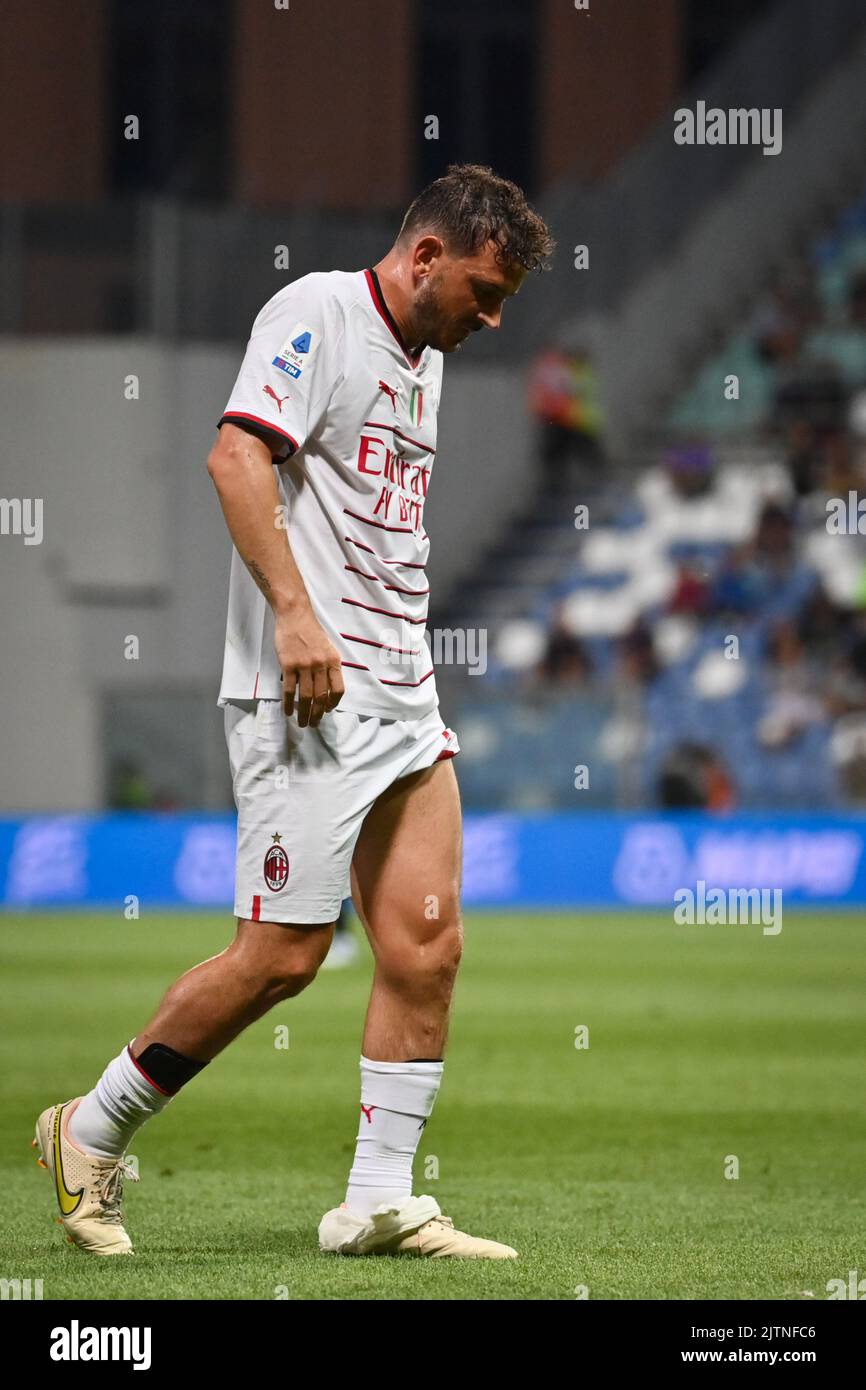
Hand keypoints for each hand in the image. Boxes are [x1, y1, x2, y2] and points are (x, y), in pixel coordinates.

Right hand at [274, 608, 344, 726]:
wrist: (295, 615)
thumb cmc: (311, 631)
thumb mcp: (328, 648)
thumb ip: (329, 666)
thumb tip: (327, 688)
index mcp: (333, 661)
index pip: (338, 689)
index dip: (333, 704)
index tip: (327, 711)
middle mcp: (321, 665)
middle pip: (321, 697)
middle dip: (318, 714)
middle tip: (313, 724)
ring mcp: (304, 665)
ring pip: (305, 697)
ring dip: (304, 713)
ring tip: (302, 723)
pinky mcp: (288, 665)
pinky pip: (289, 689)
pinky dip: (288, 703)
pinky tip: (288, 711)